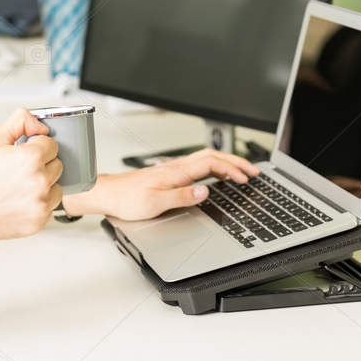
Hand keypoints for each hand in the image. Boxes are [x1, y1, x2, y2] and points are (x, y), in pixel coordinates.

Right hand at [0, 109, 61, 241]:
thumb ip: (20, 121)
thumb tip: (39, 124)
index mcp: (30, 159)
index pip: (52, 145)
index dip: (36, 146)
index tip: (23, 154)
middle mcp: (39, 182)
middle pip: (57, 165)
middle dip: (41, 165)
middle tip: (17, 170)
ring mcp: (40, 204)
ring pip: (56, 187)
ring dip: (43, 185)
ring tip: (19, 186)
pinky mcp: (38, 222)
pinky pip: (50, 207)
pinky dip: (38, 203)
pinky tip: (19, 200)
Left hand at [68, 149, 258, 221]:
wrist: (106, 194)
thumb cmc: (126, 199)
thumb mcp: (155, 203)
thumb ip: (181, 197)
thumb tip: (205, 192)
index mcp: (176, 172)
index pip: (211, 164)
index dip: (231, 169)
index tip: (246, 178)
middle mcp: (176, 167)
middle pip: (212, 157)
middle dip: (235, 161)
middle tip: (254, 170)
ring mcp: (172, 170)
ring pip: (206, 159)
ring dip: (226, 163)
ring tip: (242, 171)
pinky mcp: (168, 175)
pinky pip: (198, 165)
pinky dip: (214, 167)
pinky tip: (217, 175)